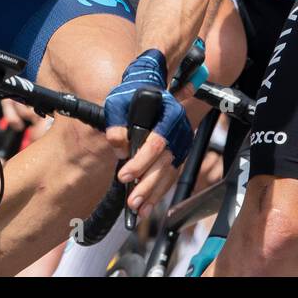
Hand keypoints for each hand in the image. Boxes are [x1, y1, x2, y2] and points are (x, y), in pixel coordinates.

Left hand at [104, 50, 191, 218]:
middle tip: (132, 201)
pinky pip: (170, 176)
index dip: (141, 162)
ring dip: (153, 193)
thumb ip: (116, 123)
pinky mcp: (178, 154)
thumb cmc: (132, 94)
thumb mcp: (118, 102)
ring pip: (169, 173)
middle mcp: (179, 129)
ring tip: (139, 210)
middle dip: (147, 184)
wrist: (149, 87)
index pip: (157, 142)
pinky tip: (147, 206)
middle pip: (165, 162)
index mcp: (168, 114)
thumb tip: (119, 147)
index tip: (124, 175)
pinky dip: (158, 192)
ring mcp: (181, 143)